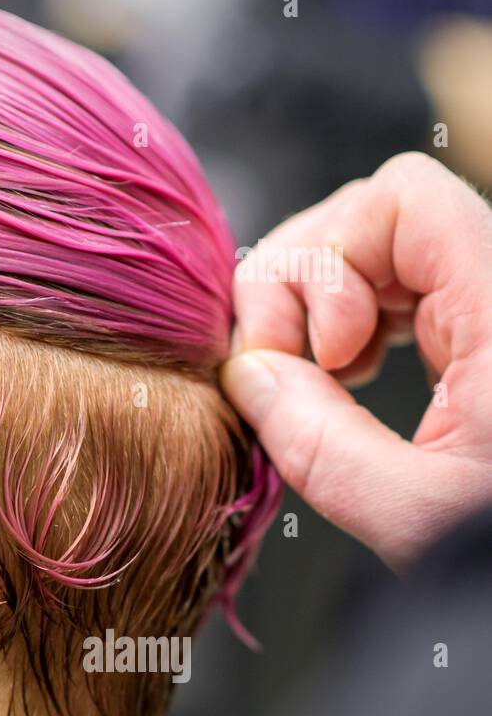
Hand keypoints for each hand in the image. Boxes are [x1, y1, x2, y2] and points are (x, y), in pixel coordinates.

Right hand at [222, 152, 491, 570]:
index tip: (327, 354)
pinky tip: (346, 377)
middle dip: (305, 287)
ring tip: (323, 379)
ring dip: (319, 309)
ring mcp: (486, 308)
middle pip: (370, 217)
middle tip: (296, 371)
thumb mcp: (416, 515)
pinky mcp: (475, 334)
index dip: (332, 260)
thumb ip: (317, 442)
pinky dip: (347, 325)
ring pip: (371, 251)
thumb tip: (249, 376)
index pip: (398, 200)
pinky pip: (391, 292)